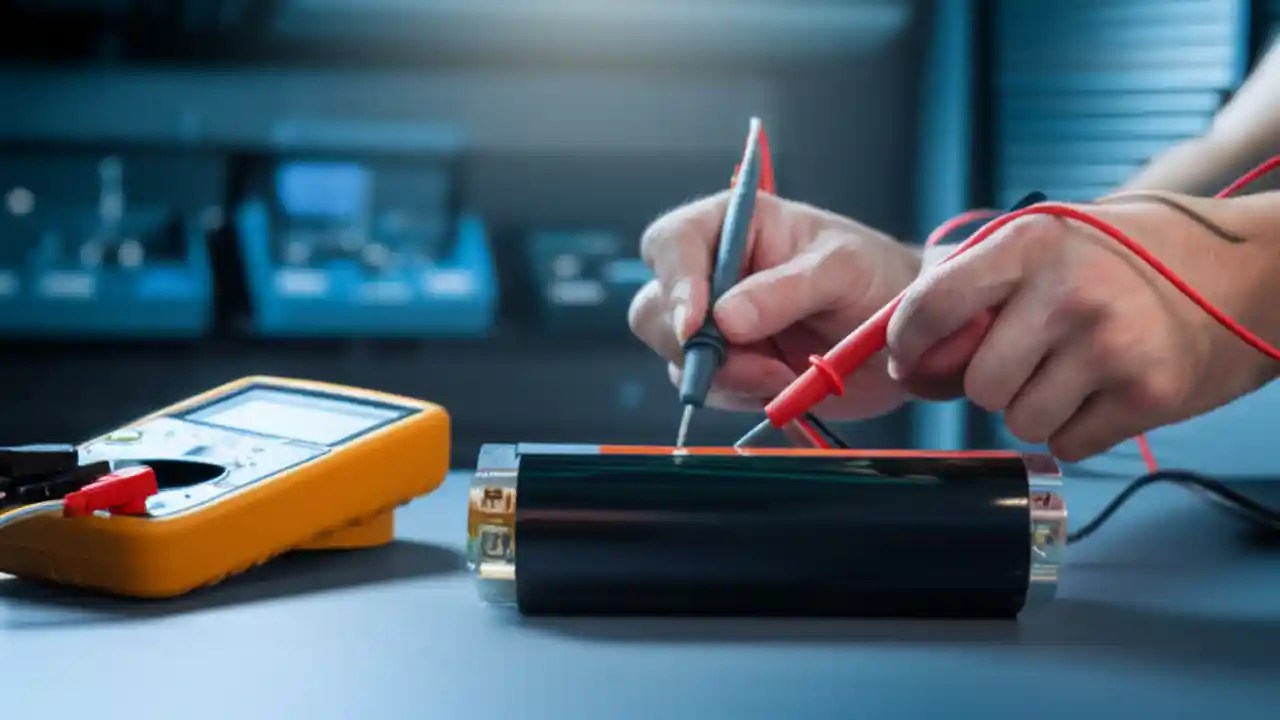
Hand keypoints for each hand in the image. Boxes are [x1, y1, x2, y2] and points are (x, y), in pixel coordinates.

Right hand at [628, 190, 921, 418]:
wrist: (904, 335)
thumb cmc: (876, 277)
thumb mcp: (841, 270)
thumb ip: (785, 291)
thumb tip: (724, 320)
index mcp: (733, 224)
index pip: (672, 243)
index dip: (674, 282)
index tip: (696, 324)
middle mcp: (713, 272)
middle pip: (654, 308)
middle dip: (691, 345)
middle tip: (749, 361)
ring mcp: (717, 325)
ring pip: (677, 358)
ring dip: (727, 375)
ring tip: (786, 373)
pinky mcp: (730, 367)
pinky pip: (711, 389)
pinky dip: (742, 395)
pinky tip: (785, 381)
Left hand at [886, 194, 1279, 460]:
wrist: (1251, 273)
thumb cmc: (1134, 258)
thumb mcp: (1052, 240)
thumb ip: (979, 286)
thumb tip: (909, 359)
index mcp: (1030, 242)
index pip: (931, 306)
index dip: (908, 344)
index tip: (913, 359)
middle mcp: (1068, 291)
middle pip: (976, 385)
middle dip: (990, 385)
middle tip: (1027, 360)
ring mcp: (1110, 345)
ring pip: (1019, 422)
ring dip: (1037, 409)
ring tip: (1076, 369)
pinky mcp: (1147, 394)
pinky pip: (1066, 444)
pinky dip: (1077, 430)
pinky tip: (1106, 389)